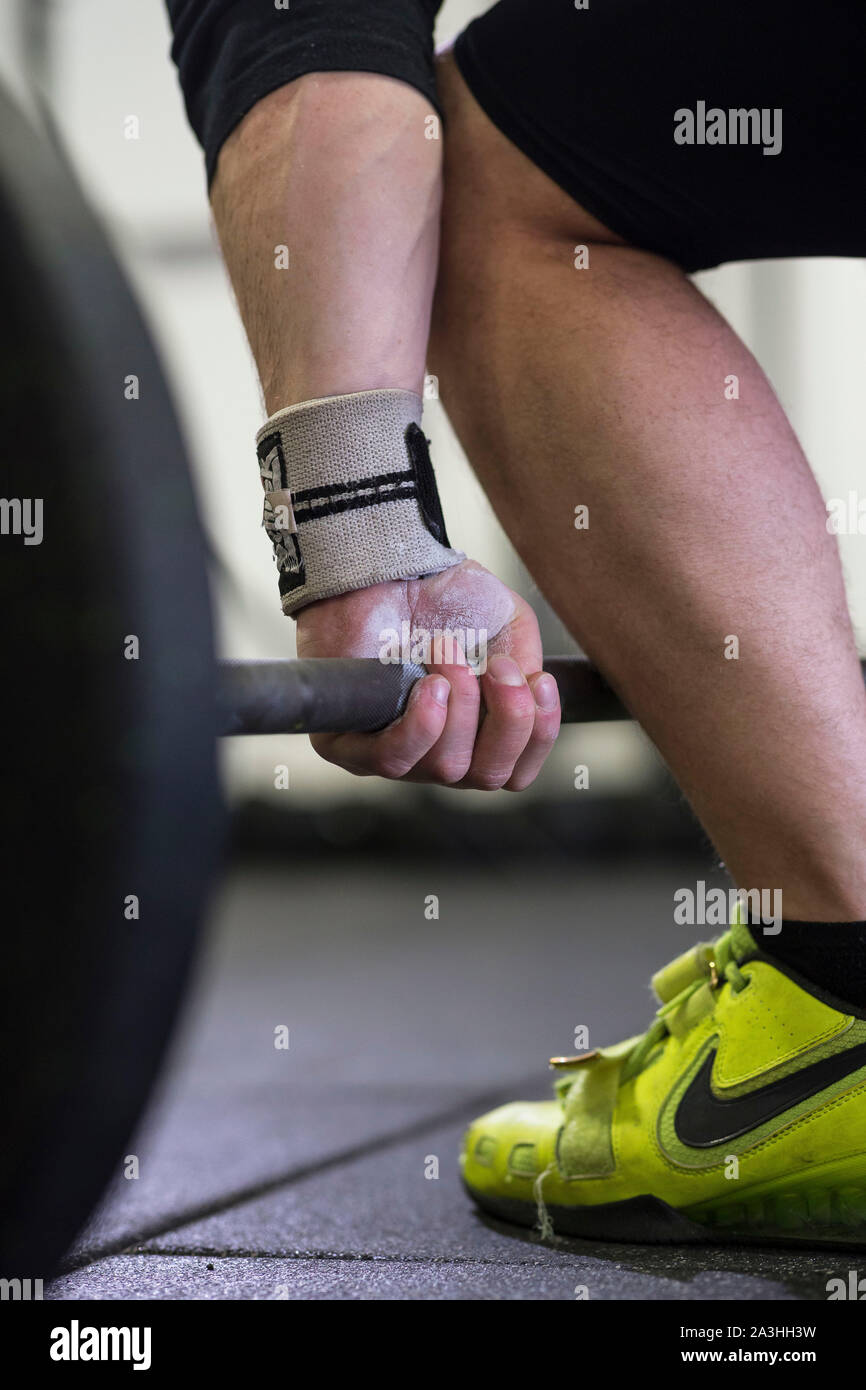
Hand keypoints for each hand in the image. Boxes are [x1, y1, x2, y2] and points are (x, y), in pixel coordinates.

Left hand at [295, 559, 560, 789]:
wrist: (391, 566)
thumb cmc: (447, 599)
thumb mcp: (511, 627)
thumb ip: (529, 674)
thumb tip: (526, 710)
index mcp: (477, 738)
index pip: (515, 772)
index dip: (537, 736)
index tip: (540, 681)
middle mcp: (438, 753)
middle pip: (488, 776)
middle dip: (506, 719)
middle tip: (497, 667)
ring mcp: (396, 753)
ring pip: (447, 768)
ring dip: (461, 707)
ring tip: (447, 653)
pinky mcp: (348, 743)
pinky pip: (393, 760)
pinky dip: (421, 725)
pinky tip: (430, 687)